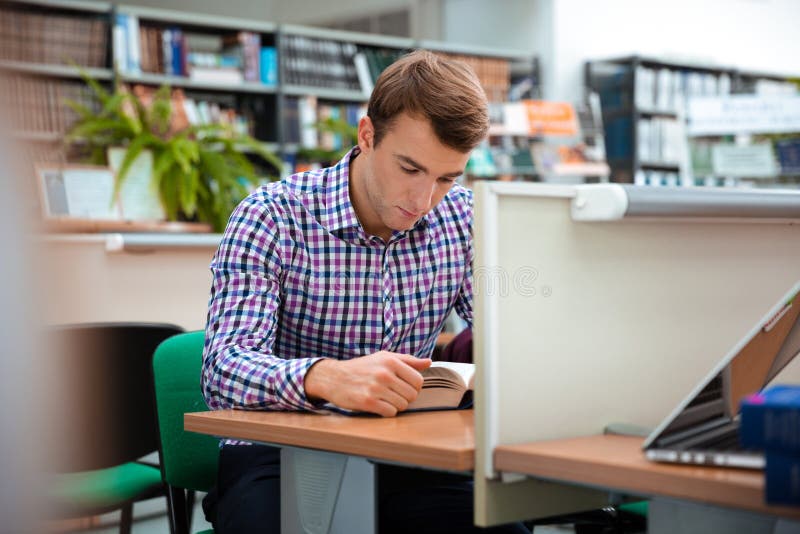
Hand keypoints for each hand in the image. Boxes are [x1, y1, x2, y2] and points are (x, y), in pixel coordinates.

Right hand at [305, 351, 431, 416]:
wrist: (334, 377)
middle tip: (393, 394)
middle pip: (412, 395)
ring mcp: (376, 388)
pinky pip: (390, 413)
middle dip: (405, 397)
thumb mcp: (383, 358)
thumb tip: (428, 362)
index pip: (418, 380)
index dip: (413, 386)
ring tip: (384, 398)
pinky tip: (378, 405)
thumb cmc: (362, 367)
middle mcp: (384, 374)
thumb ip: (407, 360)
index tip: (403, 386)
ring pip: (402, 405)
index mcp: (391, 361)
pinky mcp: (367, 402)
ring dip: (395, 405)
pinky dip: (386, 412)